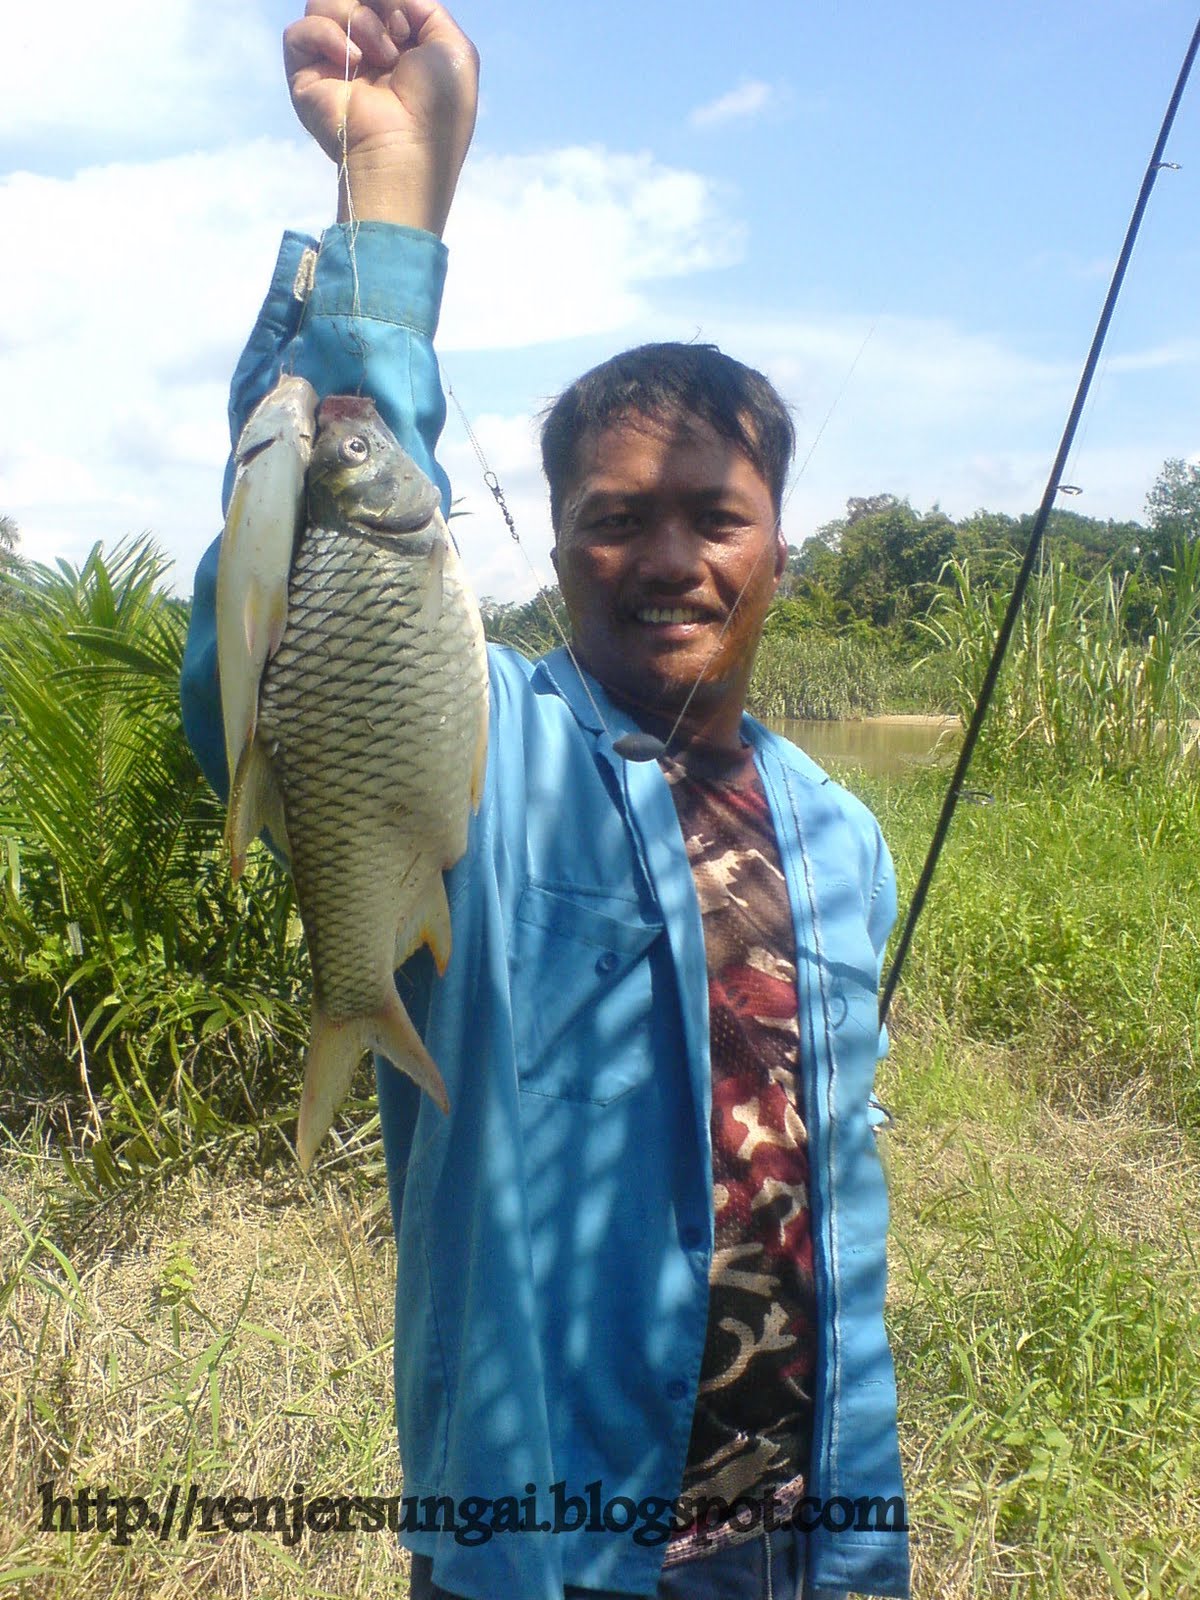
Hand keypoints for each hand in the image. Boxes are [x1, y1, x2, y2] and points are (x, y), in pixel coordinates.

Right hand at [283, 0, 478, 232]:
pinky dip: (326, 35)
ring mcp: (333, 66)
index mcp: (397, 47)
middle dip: (375, 3)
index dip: (392, 1)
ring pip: (323, 4)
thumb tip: (393, 0)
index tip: (406, 27)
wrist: (406, 151)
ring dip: (358, 19)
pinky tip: (351, 60)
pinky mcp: (305, 79)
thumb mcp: (453, 49)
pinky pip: (298, 31)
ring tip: (380, 59)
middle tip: (394, 40)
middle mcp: (363, 54)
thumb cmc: (437, 108)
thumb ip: (426, 9)